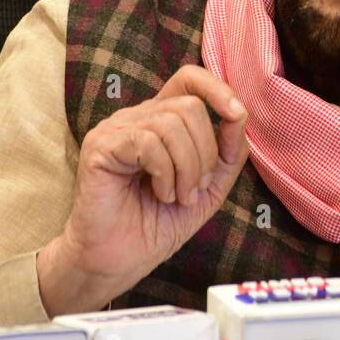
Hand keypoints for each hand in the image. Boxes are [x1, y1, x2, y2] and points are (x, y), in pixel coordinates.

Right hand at [36, 64, 249, 314]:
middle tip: (194, 190)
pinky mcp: (100, 146)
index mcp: (161, 121)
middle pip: (190, 106)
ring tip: (176, 197)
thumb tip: (239, 118)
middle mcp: (137, 117)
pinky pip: (148, 142)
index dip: (217, 88)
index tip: (238, 115)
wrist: (119, 261)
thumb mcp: (207, 188)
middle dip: (205, 153)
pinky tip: (159, 194)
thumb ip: (226, 154)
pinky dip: (165, 174)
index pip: (189, 77)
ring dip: (187, 169)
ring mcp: (116, 128)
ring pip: (172, 123)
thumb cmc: (157, 224)